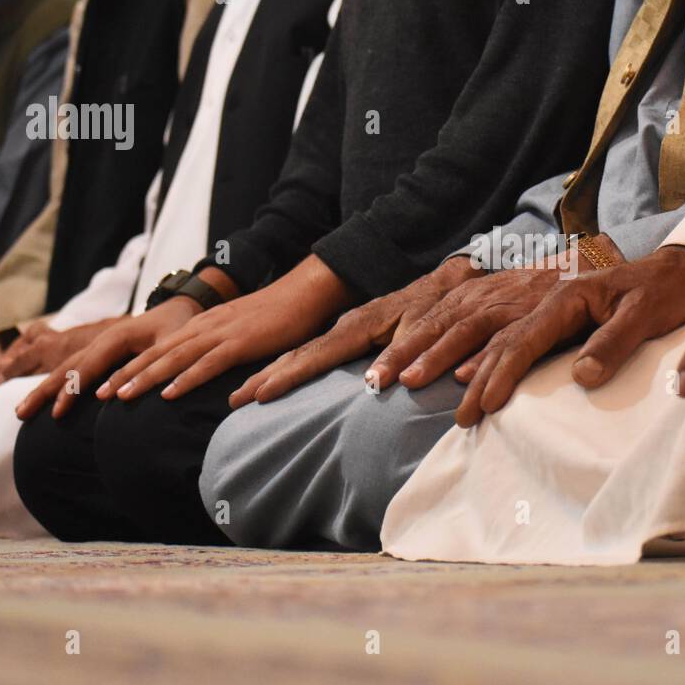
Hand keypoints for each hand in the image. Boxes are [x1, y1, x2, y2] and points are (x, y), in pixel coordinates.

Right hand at [15, 298, 198, 419]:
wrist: (182, 307)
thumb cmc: (180, 327)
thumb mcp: (170, 347)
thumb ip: (146, 368)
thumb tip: (114, 396)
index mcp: (115, 338)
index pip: (87, 367)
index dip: (71, 390)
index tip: (57, 413)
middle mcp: (102, 340)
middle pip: (67, 367)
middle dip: (44, 391)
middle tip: (21, 414)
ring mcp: (99, 345)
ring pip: (66, 368)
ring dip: (44, 389)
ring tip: (22, 411)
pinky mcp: (103, 353)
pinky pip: (75, 369)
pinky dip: (58, 384)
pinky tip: (48, 401)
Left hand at [104, 255, 350, 402]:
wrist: (304, 293)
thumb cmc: (279, 317)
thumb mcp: (243, 333)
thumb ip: (224, 350)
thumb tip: (209, 371)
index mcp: (204, 325)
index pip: (160, 348)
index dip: (132, 367)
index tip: (108, 385)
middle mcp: (205, 327)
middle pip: (157, 353)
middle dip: (126, 374)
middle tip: (97, 395)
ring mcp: (221, 333)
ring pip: (174, 359)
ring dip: (145, 379)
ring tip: (119, 398)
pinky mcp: (240, 343)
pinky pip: (207, 364)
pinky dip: (185, 379)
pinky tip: (168, 395)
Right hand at [230, 256, 483, 406]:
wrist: (448, 285)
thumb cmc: (439, 309)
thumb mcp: (426, 329)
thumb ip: (402, 354)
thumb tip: (374, 383)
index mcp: (358, 325)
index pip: (316, 356)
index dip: (288, 377)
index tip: (260, 394)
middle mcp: (345, 325)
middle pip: (298, 354)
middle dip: (266, 377)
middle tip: (235, 400)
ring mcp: (346, 328)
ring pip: (301, 352)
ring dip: (272, 372)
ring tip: (244, 394)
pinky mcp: (351, 333)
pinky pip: (313, 353)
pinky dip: (291, 367)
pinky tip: (278, 379)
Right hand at [454, 245, 684, 425]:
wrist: (676, 272)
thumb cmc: (663, 292)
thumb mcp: (644, 314)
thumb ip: (614, 342)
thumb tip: (582, 377)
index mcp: (566, 298)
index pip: (525, 339)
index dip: (504, 372)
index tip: (489, 403)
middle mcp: (551, 304)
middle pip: (505, 344)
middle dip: (480, 382)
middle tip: (464, 419)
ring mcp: (552, 313)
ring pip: (505, 344)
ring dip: (480, 376)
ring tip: (465, 410)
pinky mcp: (559, 325)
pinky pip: (518, 345)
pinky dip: (493, 364)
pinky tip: (476, 378)